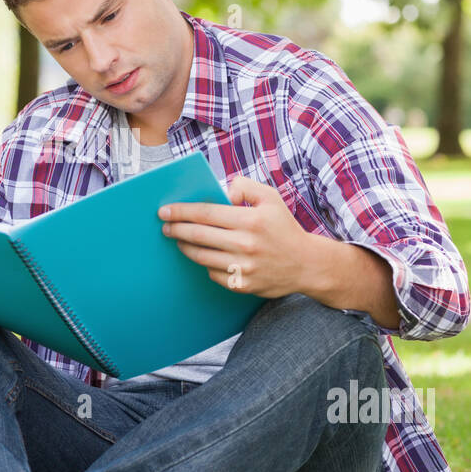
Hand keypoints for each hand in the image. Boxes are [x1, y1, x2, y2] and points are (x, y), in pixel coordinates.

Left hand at [157, 176, 310, 298]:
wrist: (306, 263)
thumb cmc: (283, 227)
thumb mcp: (271, 198)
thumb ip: (245, 186)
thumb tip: (221, 190)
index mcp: (251, 220)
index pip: (205, 213)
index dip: (181, 211)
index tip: (165, 211)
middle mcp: (246, 245)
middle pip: (198, 235)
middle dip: (176, 229)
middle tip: (165, 226)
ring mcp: (243, 267)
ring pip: (201, 257)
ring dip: (185, 247)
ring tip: (180, 240)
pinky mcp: (242, 285)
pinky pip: (213, 274)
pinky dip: (205, 264)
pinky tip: (204, 256)